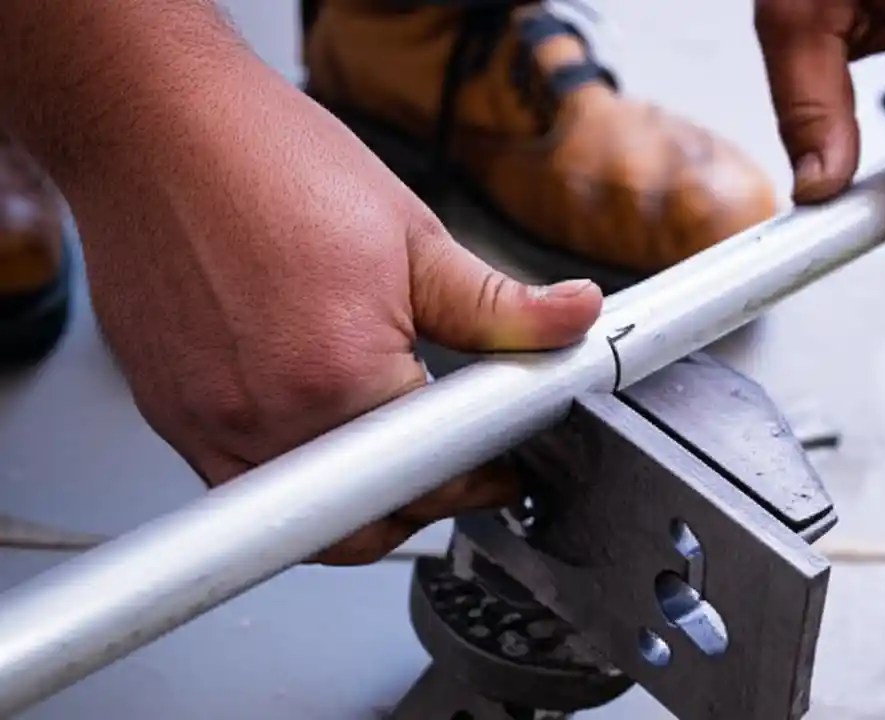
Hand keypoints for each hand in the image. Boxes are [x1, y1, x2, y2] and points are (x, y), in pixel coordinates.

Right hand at [62, 54, 602, 564]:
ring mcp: (213, 426)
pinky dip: (296, 475)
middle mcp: (269, 417)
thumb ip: (499, 304)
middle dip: (425, 503)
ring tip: (386, 436)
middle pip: (368, 523)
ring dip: (360, 501)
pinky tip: (319, 419)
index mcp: (342, 375)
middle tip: (449, 457)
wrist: (157, 129)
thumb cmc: (267, 165)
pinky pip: (245, 487)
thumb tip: (573, 318)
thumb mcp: (412, 235)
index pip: (435, 477)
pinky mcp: (175, 420)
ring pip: (304, 521)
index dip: (484, 476)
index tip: (500, 464)